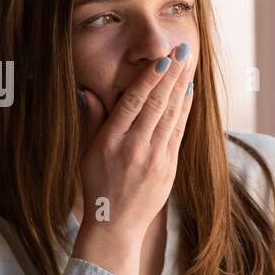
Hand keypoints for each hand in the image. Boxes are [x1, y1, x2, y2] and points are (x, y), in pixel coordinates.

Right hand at [74, 46, 192, 274]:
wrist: (116, 224)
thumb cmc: (97, 185)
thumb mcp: (86, 152)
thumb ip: (92, 121)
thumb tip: (87, 91)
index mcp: (111, 142)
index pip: (133, 103)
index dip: (149, 80)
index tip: (162, 59)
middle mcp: (135, 148)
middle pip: (156, 105)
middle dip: (171, 75)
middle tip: (182, 50)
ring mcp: (155, 159)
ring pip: (170, 115)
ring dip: (181, 87)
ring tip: (188, 63)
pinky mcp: (169, 168)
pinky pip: (178, 132)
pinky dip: (184, 110)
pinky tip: (188, 91)